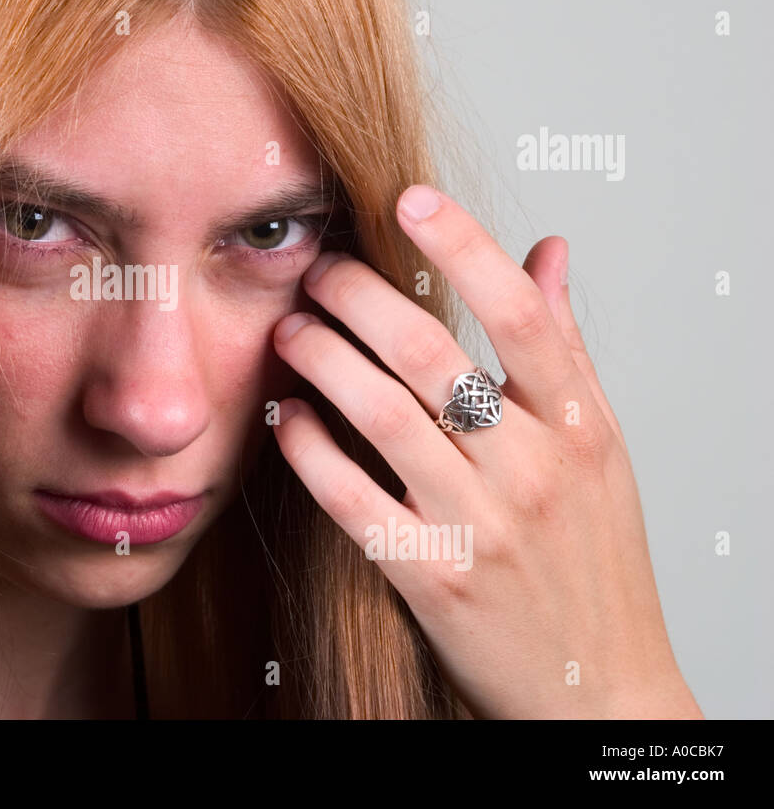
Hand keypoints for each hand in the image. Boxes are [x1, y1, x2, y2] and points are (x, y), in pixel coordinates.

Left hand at [271, 184, 701, 718]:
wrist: (596, 689)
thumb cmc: (594, 561)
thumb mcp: (601, 450)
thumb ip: (566, 349)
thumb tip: (549, 251)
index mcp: (580, 428)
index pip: (520, 314)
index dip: (463, 246)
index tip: (408, 198)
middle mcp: (535, 469)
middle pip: (432, 353)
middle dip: (358, 296)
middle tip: (317, 270)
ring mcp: (483, 526)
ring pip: (383, 415)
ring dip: (321, 359)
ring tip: (288, 331)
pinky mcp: (432, 578)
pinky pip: (353, 497)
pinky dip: (310, 447)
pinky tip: (287, 416)